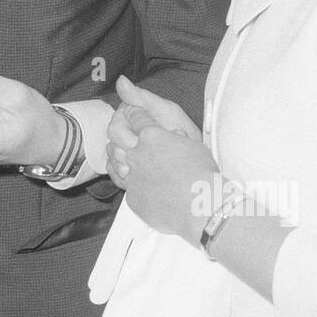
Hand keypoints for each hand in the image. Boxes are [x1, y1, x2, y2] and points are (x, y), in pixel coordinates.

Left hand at [106, 76, 215, 242]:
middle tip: (123, 127)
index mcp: (153, 135)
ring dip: (117, 151)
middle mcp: (137, 153)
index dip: (134, 111)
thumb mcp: (193, 144)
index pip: (135, 115)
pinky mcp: (132, 196)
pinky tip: (127, 174)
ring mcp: (132, 175)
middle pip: (115, 132)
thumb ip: (177, 136)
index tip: (133, 110)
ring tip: (125, 151)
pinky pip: (121, 182)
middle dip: (118, 125)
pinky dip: (124, 176)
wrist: (200, 206)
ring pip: (114, 157)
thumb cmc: (202, 174)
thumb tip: (172, 133)